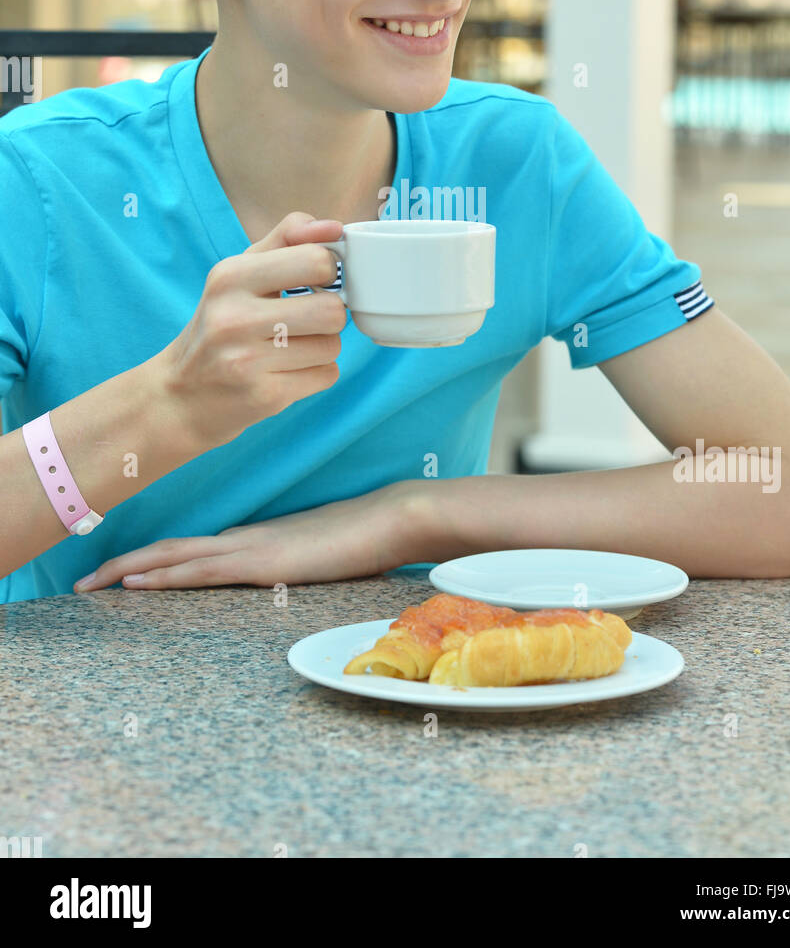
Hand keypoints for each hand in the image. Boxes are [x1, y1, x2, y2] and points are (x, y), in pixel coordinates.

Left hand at [73, 481, 426, 592]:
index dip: (152, 560)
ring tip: (92, 584)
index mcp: (258, 538)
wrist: (395, 516)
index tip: (120, 574)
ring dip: (131, 570)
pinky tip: (138, 582)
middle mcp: (246, 538)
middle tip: (84, 582)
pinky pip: (203, 569)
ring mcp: (253, 548)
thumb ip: (300, 561)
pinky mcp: (264, 561)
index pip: (193, 549)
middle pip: (172, 549)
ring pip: (176, 557)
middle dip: (124, 565)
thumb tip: (290, 571)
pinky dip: (165, 575)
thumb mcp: (324, 554)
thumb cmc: (370, 536)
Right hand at [151, 212, 348, 455]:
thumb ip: (285, 239)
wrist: (180, 396)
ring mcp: (247, 361)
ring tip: (291, 348)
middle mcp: (233, 318)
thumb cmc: (219, 326)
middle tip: (305, 321)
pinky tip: (287, 372)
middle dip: (329, 316)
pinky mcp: (264, 396)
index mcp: (230, 277)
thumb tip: (333, 228)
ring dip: (322, 348)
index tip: (315, 282)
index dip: (328, 272)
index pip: (316, 260)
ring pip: (333, 346)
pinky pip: (327, 375)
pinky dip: (316, 374)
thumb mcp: (239, 273)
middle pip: (332, 310)